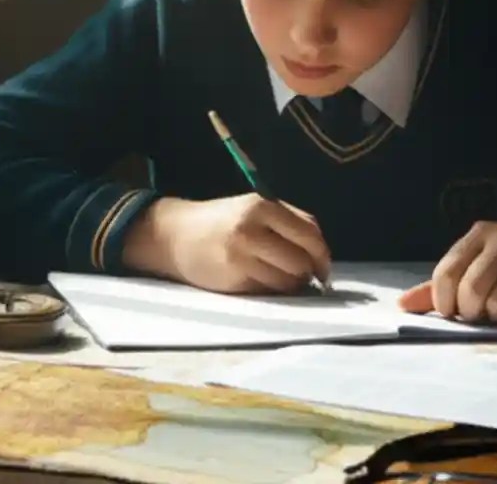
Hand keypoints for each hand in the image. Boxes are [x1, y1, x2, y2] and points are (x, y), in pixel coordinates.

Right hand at [122, 194, 331, 293]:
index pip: (310, 234)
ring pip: (287, 282)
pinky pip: (267, 291)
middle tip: (304, 276)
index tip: (323, 266)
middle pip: (301, 262)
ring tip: (279, 277)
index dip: (323, 255)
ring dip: (290, 285)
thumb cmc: (221, 221)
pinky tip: (258, 280)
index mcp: (261, 207)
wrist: (173, 235)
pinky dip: (270, 290)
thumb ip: (289, 222)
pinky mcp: (232, 280)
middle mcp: (251, 230)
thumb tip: (321, 254)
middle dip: (308, 273)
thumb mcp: (254, 208)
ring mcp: (240, 257)